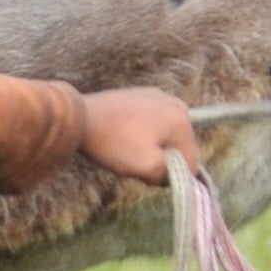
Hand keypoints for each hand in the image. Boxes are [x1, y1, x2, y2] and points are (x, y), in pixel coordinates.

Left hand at [81, 86, 200, 186]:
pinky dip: (142, 133)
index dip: (170, 175)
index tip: (146, 171)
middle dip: (162, 159)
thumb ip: (171, 175)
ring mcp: (159, 96)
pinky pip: (153, 123)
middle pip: (179, 147)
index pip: (191, 163)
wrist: (79, 117)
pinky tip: (123, 135)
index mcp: (182, 121)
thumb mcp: (147, 167)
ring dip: (151, 147)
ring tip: (127, 147)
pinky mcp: (143, 95)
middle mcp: (176, 104)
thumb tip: (180, 175)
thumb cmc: (113, 143)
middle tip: (135, 159)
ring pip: (165, 136)